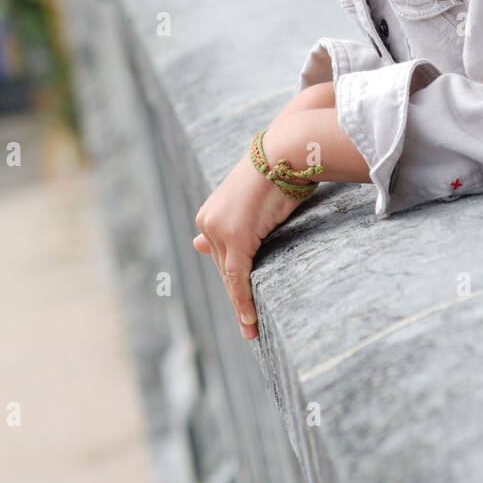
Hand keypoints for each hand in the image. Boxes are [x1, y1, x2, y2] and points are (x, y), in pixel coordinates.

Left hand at [192, 149, 306, 339]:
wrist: (284, 152)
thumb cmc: (276, 172)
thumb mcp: (250, 201)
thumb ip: (231, 226)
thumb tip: (198, 246)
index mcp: (211, 213)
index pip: (221, 256)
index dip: (231, 281)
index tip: (238, 301)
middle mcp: (208, 222)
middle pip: (224, 269)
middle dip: (236, 296)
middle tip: (247, 324)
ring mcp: (219, 229)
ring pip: (230, 276)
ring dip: (241, 305)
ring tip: (250, 329)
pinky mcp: (235, 237)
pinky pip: (238, 277)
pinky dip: (244, 301)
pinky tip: (249, 321)